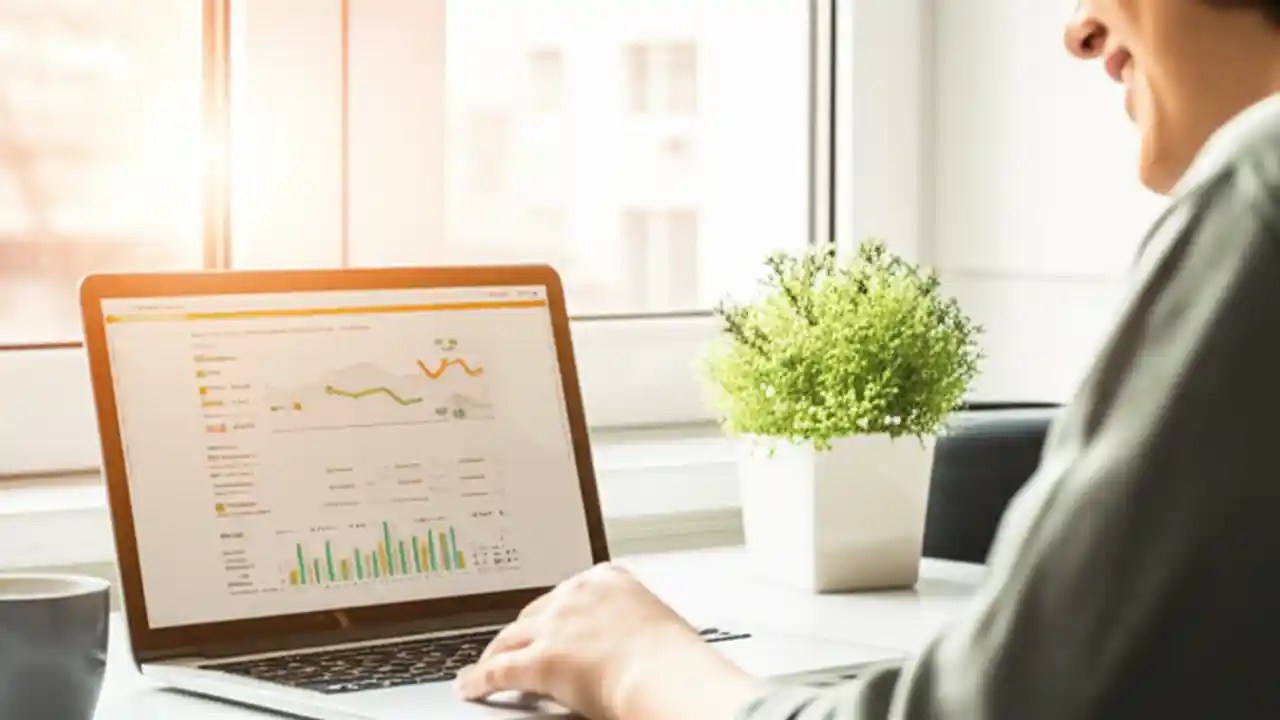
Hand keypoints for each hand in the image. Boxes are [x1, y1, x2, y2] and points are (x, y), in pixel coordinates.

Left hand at [456, 563, 759, 719]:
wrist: (666, 673)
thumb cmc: (674, 658)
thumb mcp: (652, 623)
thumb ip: (630, 625)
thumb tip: (630, 643)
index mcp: (607, 579)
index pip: (567, 594)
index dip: (552, 612)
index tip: (547, 620)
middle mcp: (575, 594)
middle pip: (534, 613)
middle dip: (522, 631)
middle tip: (514, 646)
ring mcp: (555, 625)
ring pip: (510, 638)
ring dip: (495, 653)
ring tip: (484, 664)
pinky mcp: (539, 659)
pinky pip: (498, 669)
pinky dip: (480, 679)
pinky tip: (471, 686)